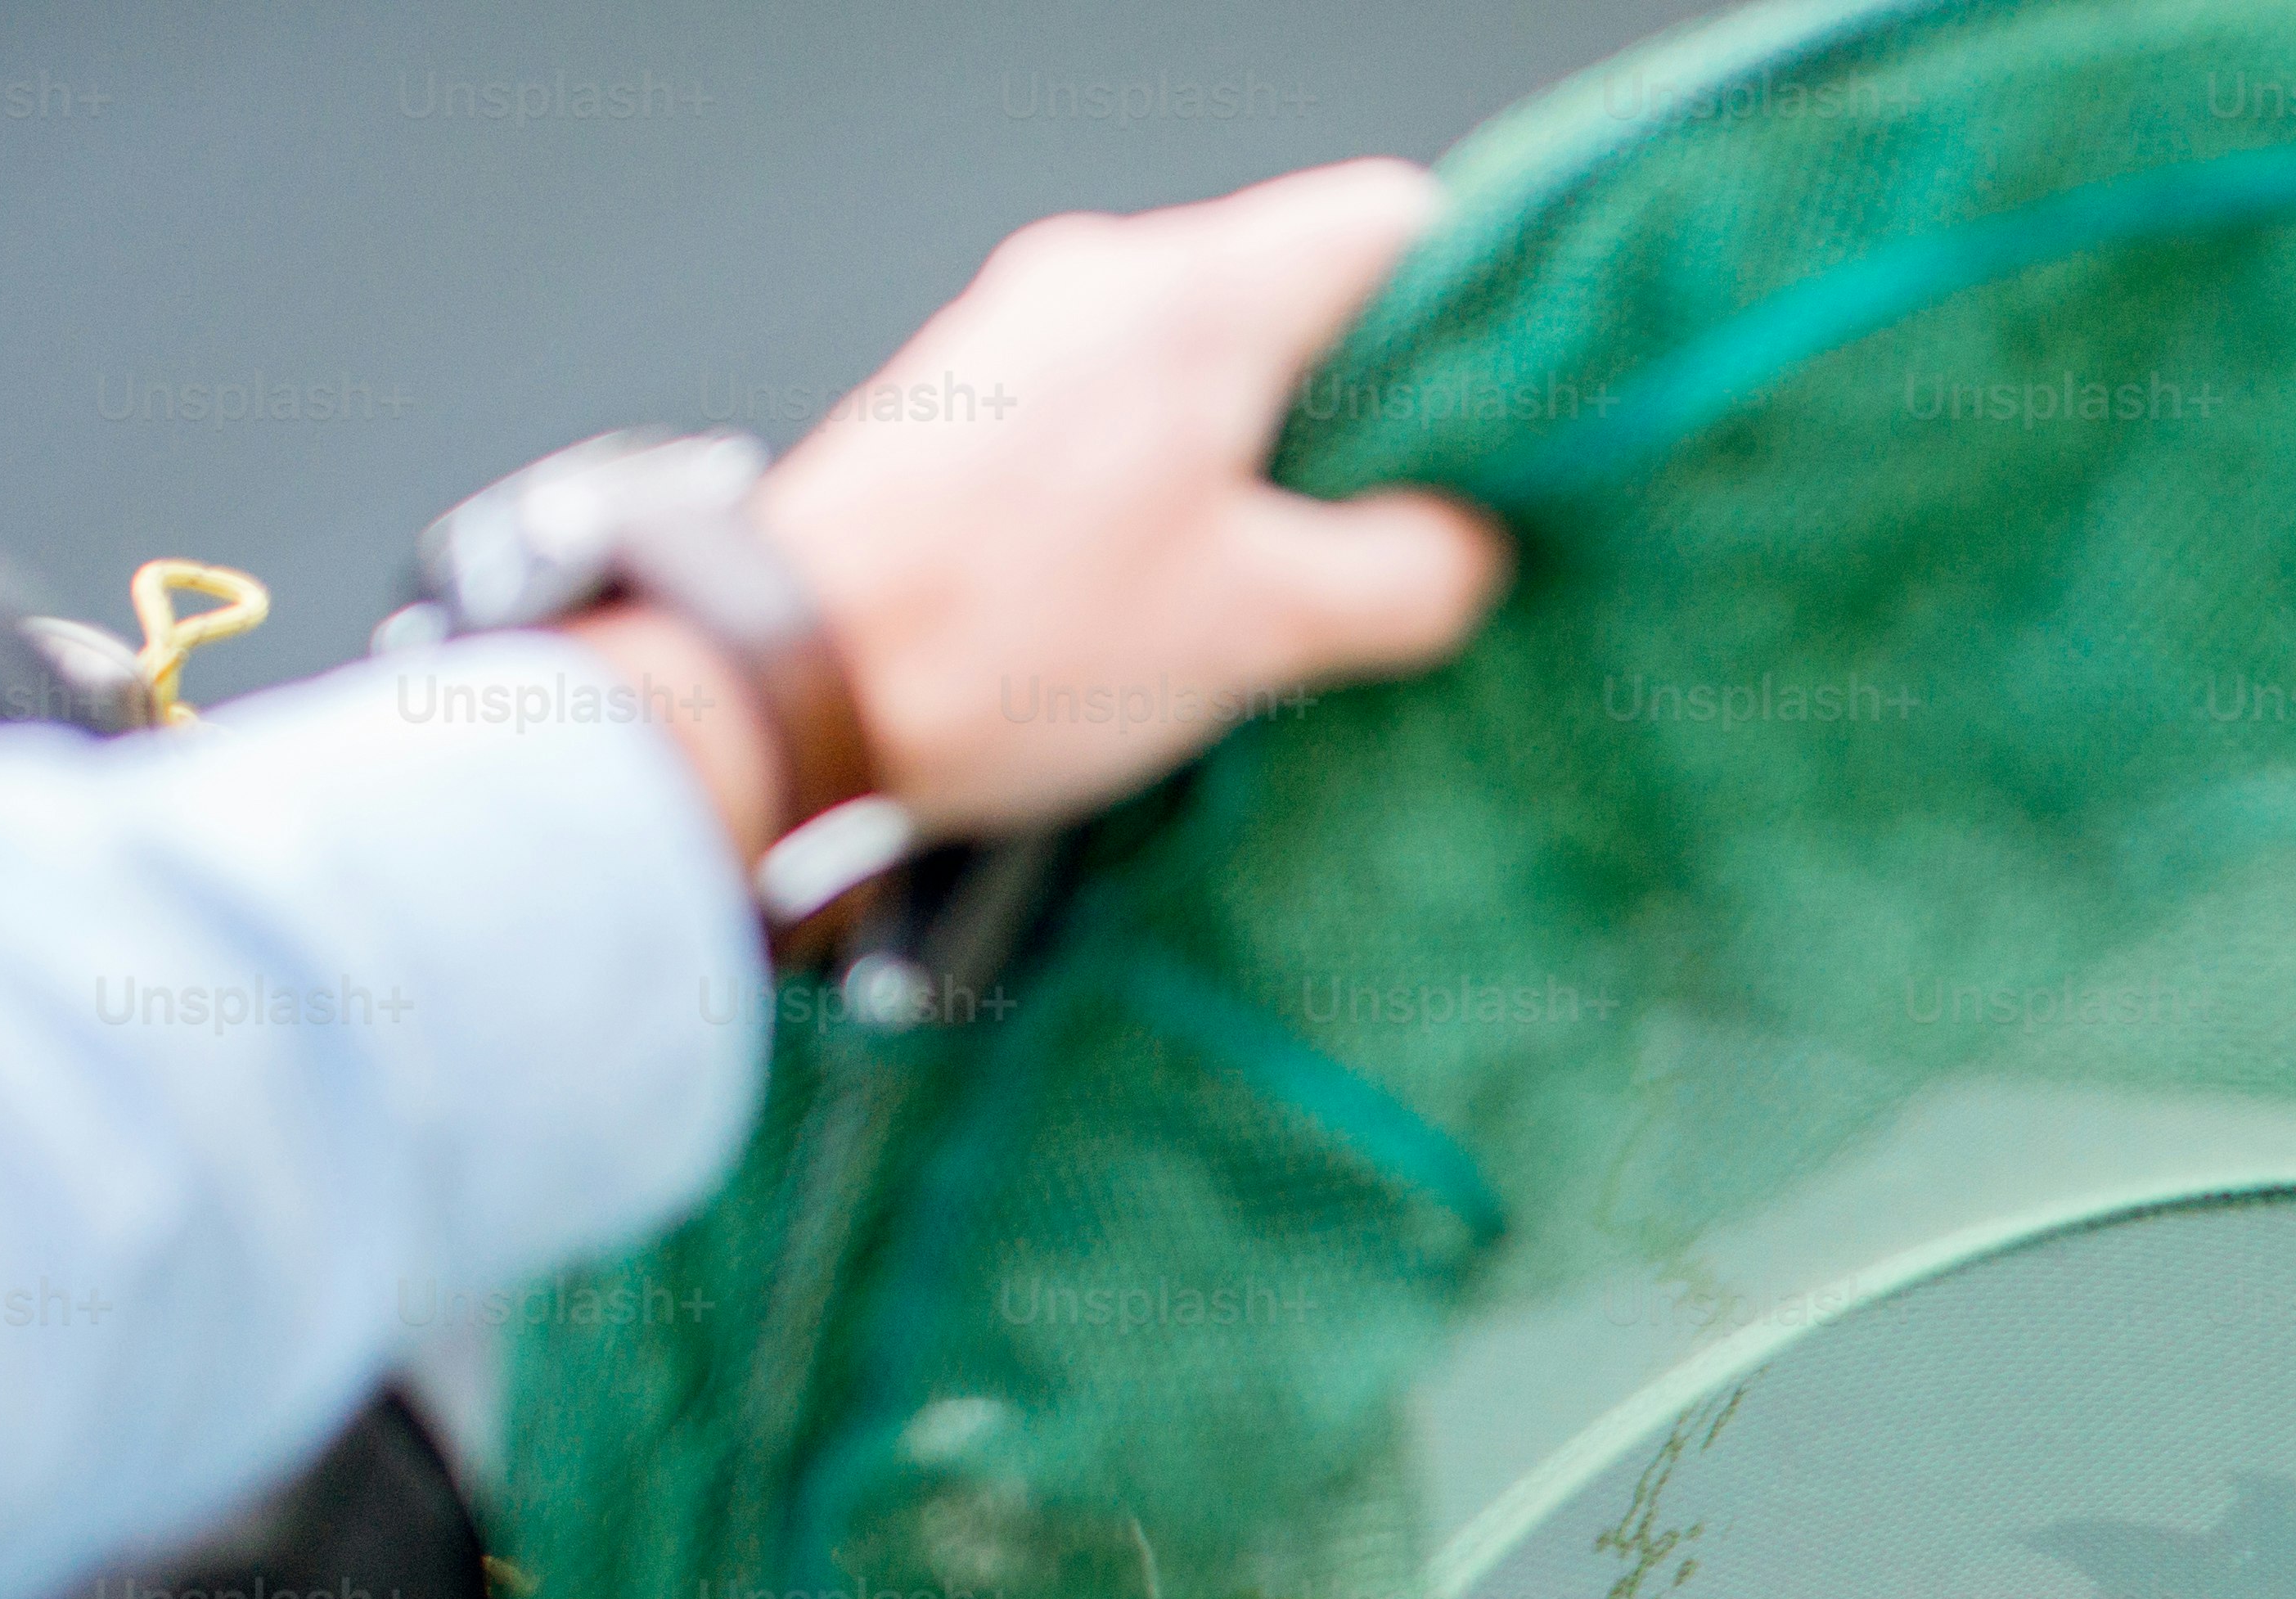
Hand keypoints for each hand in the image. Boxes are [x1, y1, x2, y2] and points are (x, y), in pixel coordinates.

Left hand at [582, 158, 1508, 857]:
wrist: (783, 680)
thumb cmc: (1010, 640)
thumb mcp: (1264, 628)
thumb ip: (1410, 572)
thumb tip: (1471, 548)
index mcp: (1194, 294)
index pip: (1390, 221)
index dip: (1477, 307)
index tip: (1512, 413)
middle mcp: (1103, 272)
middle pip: (1301, 289)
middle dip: (1377, 403)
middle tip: (1416, 526)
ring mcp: (1025, 325)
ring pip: (1210, 350)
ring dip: (1272, 450)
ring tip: (1289, 576)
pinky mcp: (972, 393)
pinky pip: (1122, 398)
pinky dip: (1180, 468)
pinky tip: (1179, 579)